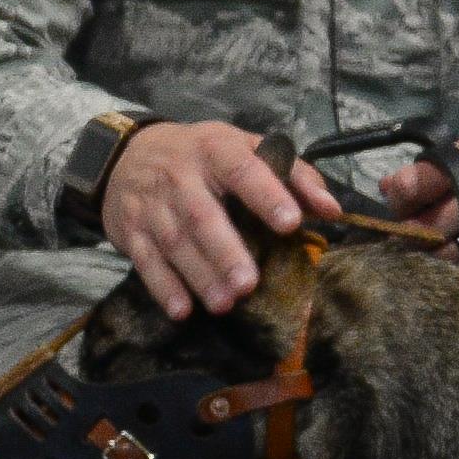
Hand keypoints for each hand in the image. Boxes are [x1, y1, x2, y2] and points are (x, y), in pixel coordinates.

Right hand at [102, 120, 335, 317]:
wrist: (126, 154)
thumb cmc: (202, 157)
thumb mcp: (245, 148)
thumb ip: (294, 174)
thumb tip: (332, 210)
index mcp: (215, 150)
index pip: (242, 170)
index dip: (266, 195)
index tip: (290, 223)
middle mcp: (179, 176)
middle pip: (202, 215)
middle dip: (225, 251)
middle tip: (249, 283)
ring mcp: (151, 205)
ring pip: (175, 242)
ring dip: (199, 275)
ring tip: (225, 303)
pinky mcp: (131, 230)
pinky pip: (145, 260)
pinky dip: (163, 286)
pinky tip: (182, 309)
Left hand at [365, 134, 458, 279]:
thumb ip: (448, 165)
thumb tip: (391, 187)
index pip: (414, 185)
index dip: (397, 203)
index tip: (398, 211)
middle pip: (425, 229)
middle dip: (411, 240)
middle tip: (409, 245)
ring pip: (451, 260)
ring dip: (438, 264)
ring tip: (438, 262)